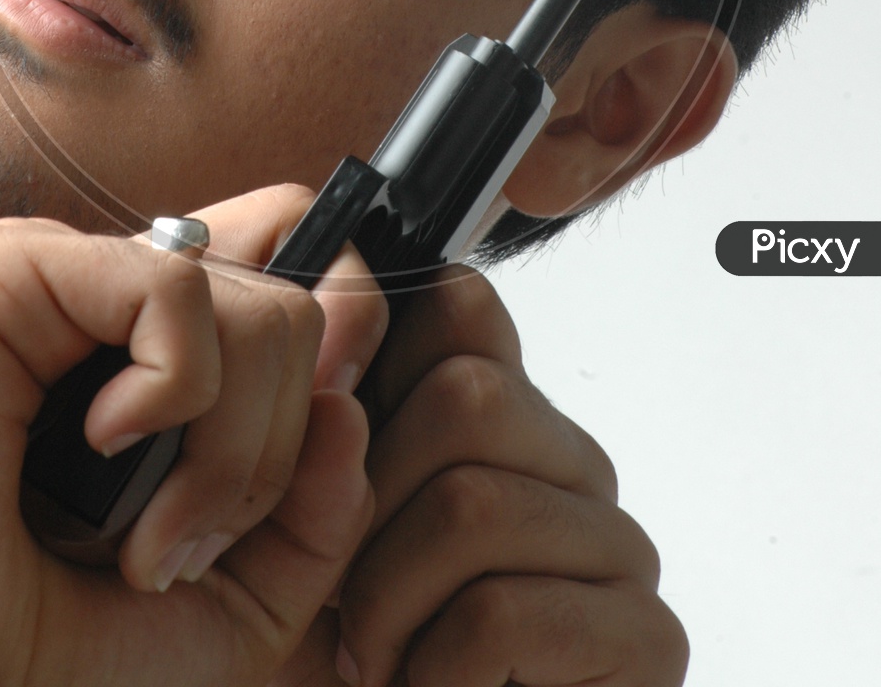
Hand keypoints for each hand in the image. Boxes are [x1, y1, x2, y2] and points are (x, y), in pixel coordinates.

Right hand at [0, 186, 385, 686]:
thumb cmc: (61, 647)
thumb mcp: (241, 595)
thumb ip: (319, 505)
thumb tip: (346, 402)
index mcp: (156, 351)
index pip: (297, 261)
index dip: (347, 337)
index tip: (323, 436)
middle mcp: (110, 301)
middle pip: (297, 305)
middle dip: (275, 451)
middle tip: (192, 541)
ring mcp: (59, 273)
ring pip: (255, 304)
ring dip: (229, 453)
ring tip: (147, 537)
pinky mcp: (4, 269)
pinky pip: (173, 290)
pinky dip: (174, 397)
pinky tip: (104, 449)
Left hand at [275, 265, 687, 686]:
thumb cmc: (344, 660)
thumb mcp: (308, 529)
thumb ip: (324, 433)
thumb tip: (337, 351)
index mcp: (496, 414)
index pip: (458, 303)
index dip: (377, 364)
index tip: (333, 454)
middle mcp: (566, 461)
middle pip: (465, 397)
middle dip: (368, 511)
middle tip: (339, 596)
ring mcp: (615, 544)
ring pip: (475, 503)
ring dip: (387, 604)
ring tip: (376, 660)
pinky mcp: (646, 637)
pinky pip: (504, 611)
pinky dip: (434, 670)